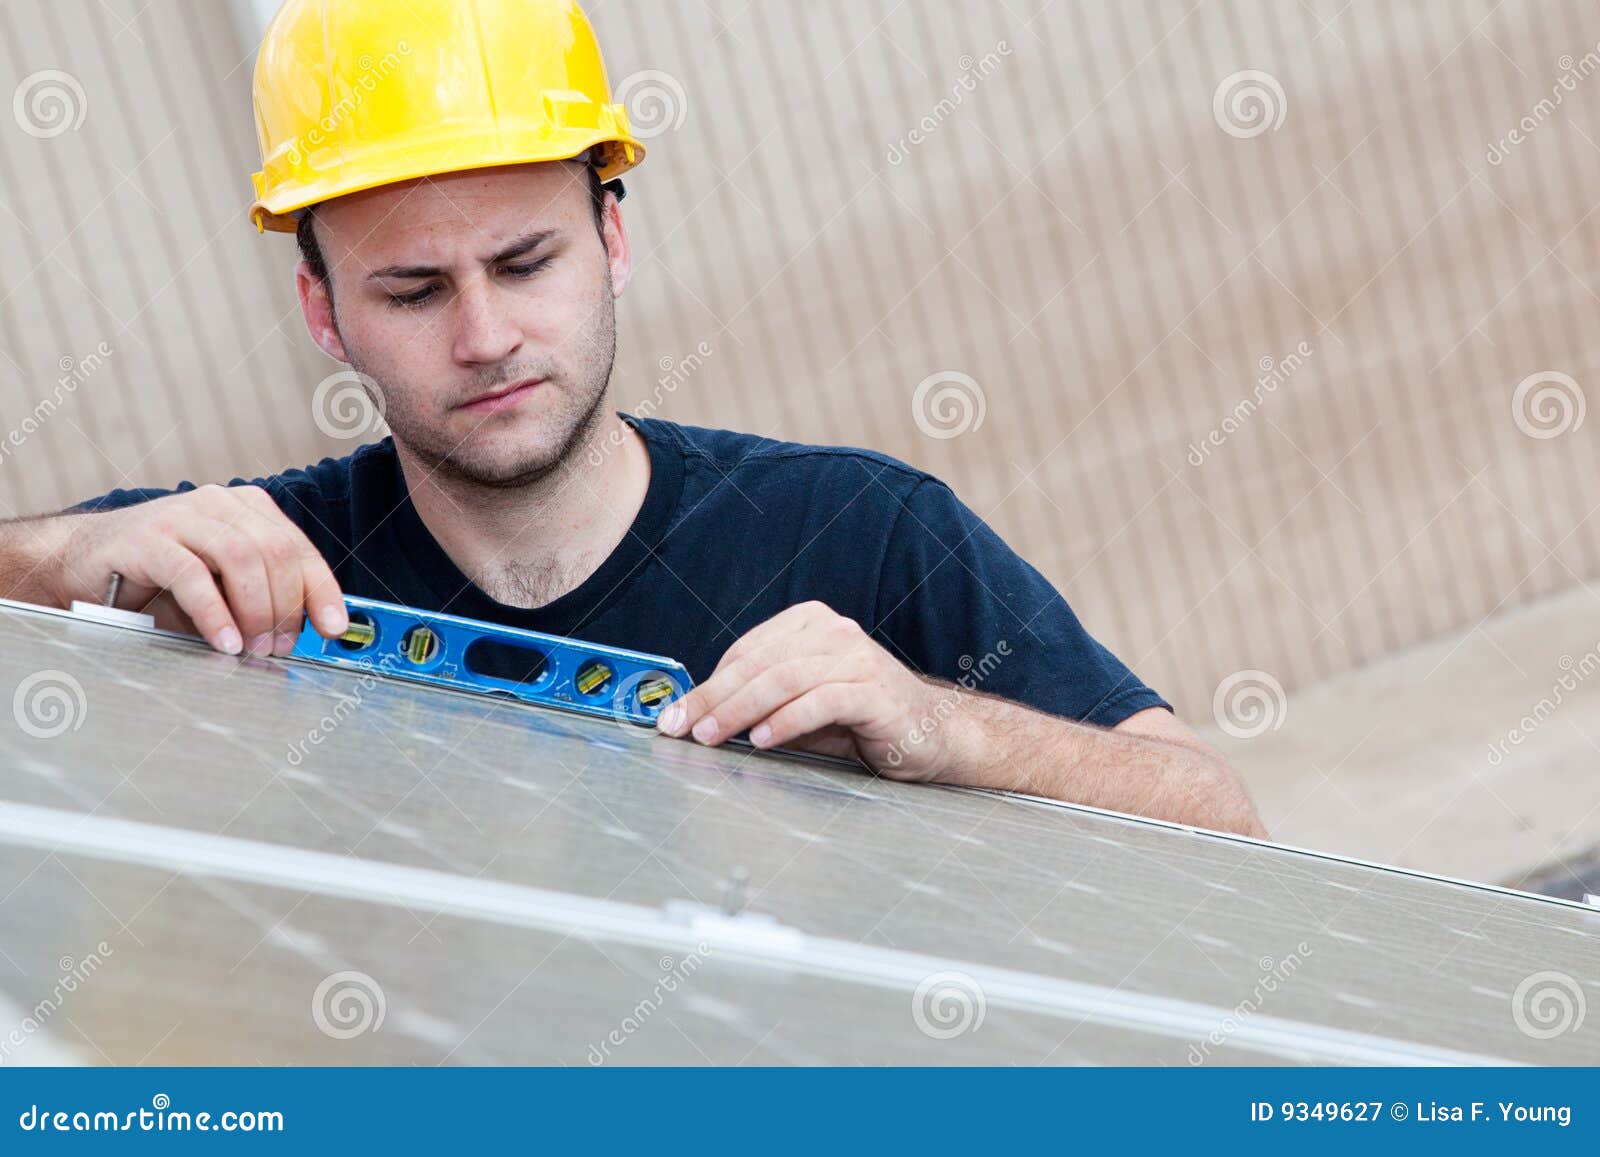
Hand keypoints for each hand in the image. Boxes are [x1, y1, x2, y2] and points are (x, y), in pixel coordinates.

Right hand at [45, 484, 347, 655]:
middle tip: (278, 648)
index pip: (299, 549)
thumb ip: (260, 598)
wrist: (83, 563)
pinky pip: (193, 576)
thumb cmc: (160, 578)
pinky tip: (225, 641)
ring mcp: (182, 515)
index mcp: (249, 509)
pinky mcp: (147, 538)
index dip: (322, 591)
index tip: (334, 629)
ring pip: (242, 559)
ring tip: (253, 647)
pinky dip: (215, 614)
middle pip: (275, 554)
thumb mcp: (222, 587)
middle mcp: (220, 504)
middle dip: (285, 608)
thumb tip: (302, 634)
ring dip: (256, 611)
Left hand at [655, 601, 973, 780]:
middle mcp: (832, 632)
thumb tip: (700, 719)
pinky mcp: (874, 690)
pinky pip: (821, 701)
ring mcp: (856, 657)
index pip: (746, 651)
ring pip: (783, 679)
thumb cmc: (861, 719)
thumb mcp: (801, 706)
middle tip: (682, 727)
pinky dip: (787, 721)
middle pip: (759, 663)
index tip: (676, 714)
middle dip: (712, 697)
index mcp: (810, 624)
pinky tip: (763, 740)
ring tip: (712, 736)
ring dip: (740, 710)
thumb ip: (760, 704)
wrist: (933, 732)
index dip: (707, 683)